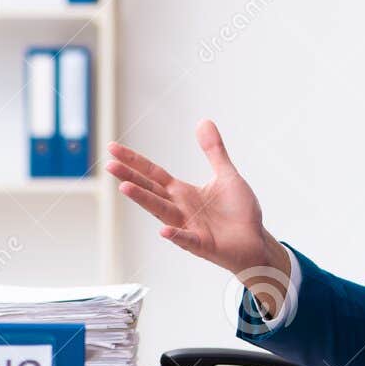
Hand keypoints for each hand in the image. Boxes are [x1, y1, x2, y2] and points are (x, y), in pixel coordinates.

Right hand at [106, 121, 290, 309]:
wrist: (255, 241)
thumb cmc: (239, 212)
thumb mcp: (226, 175)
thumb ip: (214, 151)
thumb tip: (204, 121)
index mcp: (183, 192)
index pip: (153, 173)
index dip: (134, 161)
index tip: (112, 148)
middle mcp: (180, 209)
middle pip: (150, 190)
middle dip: (130, 178)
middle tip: (109, 165)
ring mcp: (189, 227)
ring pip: (162, 211)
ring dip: (144, 200)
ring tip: (125, 188)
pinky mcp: (203, 244)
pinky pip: (187, 239)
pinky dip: (176, 235)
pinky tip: (164, 230)